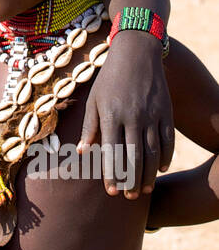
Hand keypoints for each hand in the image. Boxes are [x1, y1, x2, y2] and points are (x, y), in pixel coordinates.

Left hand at [78, 33, 173, 197]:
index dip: (112, 174)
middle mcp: (133, 116)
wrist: (136, 53)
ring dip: (148, 174)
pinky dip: (165, 156)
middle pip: (134, 156)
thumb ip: (89, 127)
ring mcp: (152, 114)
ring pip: (152, 152)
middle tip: (128, 197)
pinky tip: (160, 169)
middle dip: (131, 180)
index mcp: (111, 115)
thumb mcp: (93, 100)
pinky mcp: (166, 111)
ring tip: (143, 190)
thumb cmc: (109, 79)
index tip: (111, 192)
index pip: (112, 152)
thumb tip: (82, 152)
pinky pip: (168, 139)